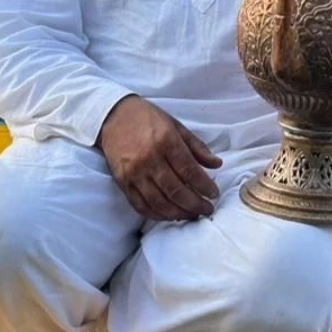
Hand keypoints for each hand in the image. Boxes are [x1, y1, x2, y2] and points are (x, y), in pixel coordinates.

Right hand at [98, 96, 221, 221]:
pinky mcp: (122, 182)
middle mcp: (150, 158)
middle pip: (176, 190)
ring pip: (159, 202)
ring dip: (178, 213)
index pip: (189, 170)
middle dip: (195, 204)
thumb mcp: (176, 126)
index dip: (204, 186)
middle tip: (207, 209)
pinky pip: (141, 205)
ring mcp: (134, 172)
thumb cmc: (148, 119)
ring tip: (191, 215)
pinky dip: (157, 215)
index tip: (214, 194)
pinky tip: (170, 215)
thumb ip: (197, 147)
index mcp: (166, 141)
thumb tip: (217, 164)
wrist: (113, 116)